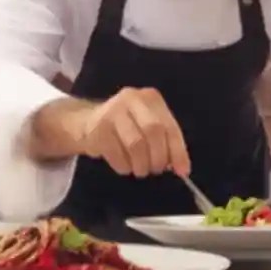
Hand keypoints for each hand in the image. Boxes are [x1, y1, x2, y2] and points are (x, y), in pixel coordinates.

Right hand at [74, 87, 190, 177]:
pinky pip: (116, 154)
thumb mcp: (148, 126)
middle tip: (156, 170)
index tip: (182, 171)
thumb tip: (182, 168)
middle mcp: (131, 99)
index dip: (178, 151)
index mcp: (150, 98)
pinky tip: (125, 166)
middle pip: (154, 131)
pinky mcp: (96, 128)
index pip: (170, 126)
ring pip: (135, 144)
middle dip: (158, 157)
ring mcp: (112, 111)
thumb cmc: (126, 127)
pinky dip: (124, 166)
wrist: (88, 122)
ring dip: (141, 164)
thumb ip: (166, 142)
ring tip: (140, 170)